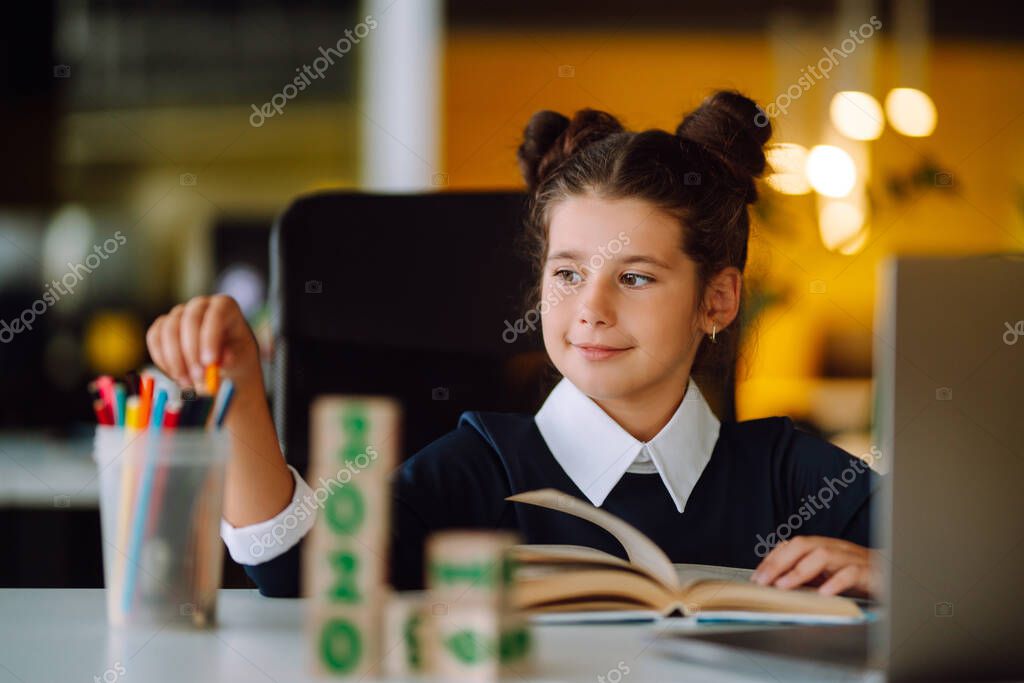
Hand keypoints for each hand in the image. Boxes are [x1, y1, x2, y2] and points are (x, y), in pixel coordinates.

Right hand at [145, 294, 259, 389]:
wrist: (220, 362)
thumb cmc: (234, 356)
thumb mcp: (239, 358)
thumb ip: (231, 358)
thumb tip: (220, 361)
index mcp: (225, 306)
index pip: (216, 315)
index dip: (210, 338)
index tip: (210, 363)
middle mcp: (200, 305)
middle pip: (190, 320)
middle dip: (192, 352)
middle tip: (198, 377)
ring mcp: (179, 313)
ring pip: (169, 330)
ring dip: (175, 360)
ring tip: (188, 383)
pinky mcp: (162, 325)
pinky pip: (154, 338)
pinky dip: (162, 359)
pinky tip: (176, 375)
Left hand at [751, 536, 878, 598]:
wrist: (900, 574)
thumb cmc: (861, 574)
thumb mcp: (830, 572)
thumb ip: (808, 573)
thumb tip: (779, 582)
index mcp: (825, 546)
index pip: (793, 545)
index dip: (773, 558)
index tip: (757, 576)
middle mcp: (836, 548)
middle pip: (803, 545)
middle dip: (779, 562)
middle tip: (763, 581)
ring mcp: (853, 558)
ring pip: (823, 555)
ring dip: (800, 571)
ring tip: (783, 586)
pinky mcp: (870, 572)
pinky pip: (851, 573)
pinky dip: (835, 582)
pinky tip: (823, 594)